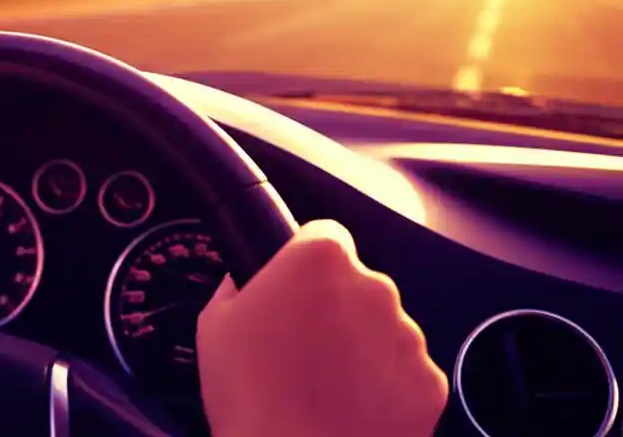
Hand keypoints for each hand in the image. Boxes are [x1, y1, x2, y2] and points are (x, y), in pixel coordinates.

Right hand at [196, 220, 447, 436]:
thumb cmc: (249, 396)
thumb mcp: (215, 323)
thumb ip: (240, 285)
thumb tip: (250, 280)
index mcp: (320, 260)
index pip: (322, 234)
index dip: (303, 262)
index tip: (291, 291)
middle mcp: (374, 286)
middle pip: (356, 284)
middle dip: (334, 308)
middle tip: (299, 349)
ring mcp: (407, 335)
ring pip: (382, 329)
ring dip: (361, 348)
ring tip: (323, 387)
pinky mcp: (429, 381)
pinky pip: (405, 373)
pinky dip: (384, 388)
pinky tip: (349, 410)